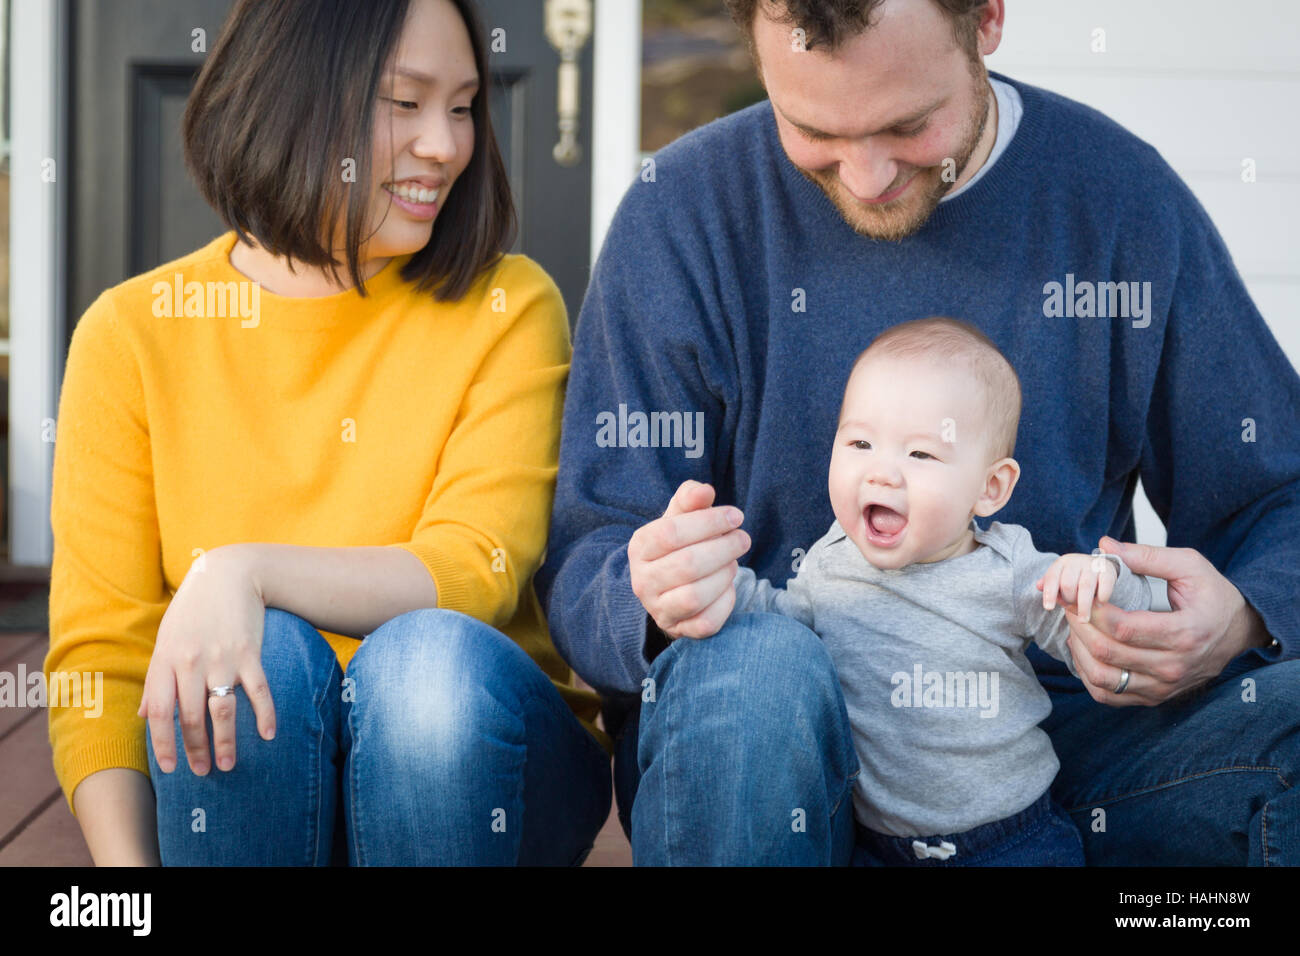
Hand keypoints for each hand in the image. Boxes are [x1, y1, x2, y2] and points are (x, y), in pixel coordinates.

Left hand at [137, 545, 275, 773]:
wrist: (228, 573)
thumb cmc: (193, 609)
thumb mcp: (167, 638)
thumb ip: (157, 676)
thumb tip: (143, 713)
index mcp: (166, 660)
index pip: (158, 712)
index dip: (163, 743)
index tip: (170, 768)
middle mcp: (191, 662)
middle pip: (191, 717)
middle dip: (196, 750)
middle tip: (202, 772)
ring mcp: (222, 658)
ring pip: (222, 711)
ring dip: (226, 742)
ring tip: (229, 764)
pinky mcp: (249, 652)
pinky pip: (258, 690)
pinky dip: (265, 714)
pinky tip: (269, 735)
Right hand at [628, 480, 749, 638]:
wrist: (670, 586)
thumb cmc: (679, 544)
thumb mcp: (680, 516)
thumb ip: (690, 498)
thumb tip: (705, 491)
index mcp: (640, 547)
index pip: (670, 533)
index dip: (709, 522)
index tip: (736, 516)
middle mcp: (642, 581)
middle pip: (687, 565)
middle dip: (724, 548)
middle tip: (743, 539)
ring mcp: (658, 609)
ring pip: (695, 596)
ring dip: (724, 575)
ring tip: (732, 563)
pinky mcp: (678, 629)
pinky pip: (706, 622)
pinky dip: (725, 603)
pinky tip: (728, 587)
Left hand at [1035, 550, 1117, 621]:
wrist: (1097, 566)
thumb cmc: (1074, 577)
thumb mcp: (1060, 580)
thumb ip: (1049, 586)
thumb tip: (1038, 586)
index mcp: (1061, 563)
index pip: (1052, 578)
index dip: (1049, 594)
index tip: (1048, 608)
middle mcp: (1076, 561)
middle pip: (1068, 585)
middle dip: (1069, 599)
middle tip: (1072, 606)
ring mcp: (1092, 565)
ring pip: (1086, 587)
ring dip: (1084, 606)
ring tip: (1084, 620)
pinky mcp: (1107, 570)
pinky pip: (1104, 586)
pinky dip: (1101, 598)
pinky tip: (1099, 604)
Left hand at [1061, 538, 1270, 706]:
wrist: (1239, 633)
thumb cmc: (1213, 596)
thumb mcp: (1190, 567)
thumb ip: (1147, 556)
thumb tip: (1105, 547)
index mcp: (1185, 633)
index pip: (1123, 628)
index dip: (1092, 610)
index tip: (1078, 593)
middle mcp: (1174, 666)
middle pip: (1108, 653)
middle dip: (1080, 626)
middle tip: (1070, 606)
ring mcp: (1164, 686)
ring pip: (1102, 678)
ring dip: (1079, 651)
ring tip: (1075, 626)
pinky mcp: (1154, 697)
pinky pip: (1108, 695)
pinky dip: (1087, 674)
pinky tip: (1084, 650)